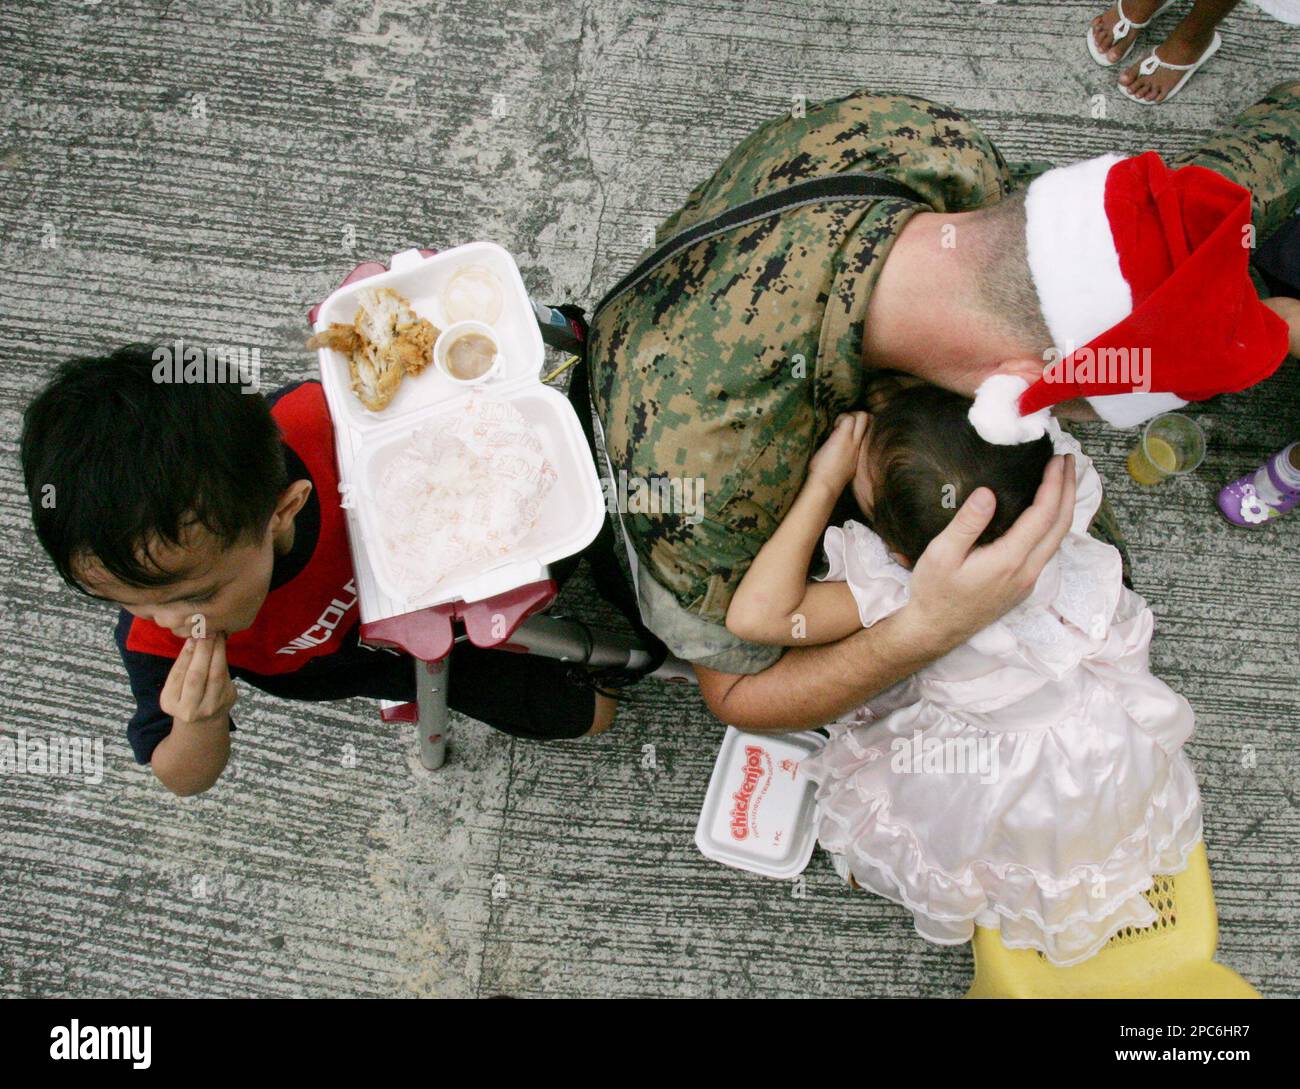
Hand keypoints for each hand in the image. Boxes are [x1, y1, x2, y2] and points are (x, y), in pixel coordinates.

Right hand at [160, 632, 236, 727]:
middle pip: (197, 676)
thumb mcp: (175, 686)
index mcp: (170, 703)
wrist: (202, 723)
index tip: (193, 636)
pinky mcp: (227, 701)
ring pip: (216, 675)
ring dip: (217, 651)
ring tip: (217, 635)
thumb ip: (183, 666)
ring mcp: (211, 707)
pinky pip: (226, 676)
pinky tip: (222, 645)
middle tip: (207, 631)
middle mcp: (189, 709)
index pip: (178, 674)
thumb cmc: (185, 697)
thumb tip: (193, 639)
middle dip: (203, 650)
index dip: (186, 654)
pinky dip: (223, 659)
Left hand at [806, 412, 869, 493]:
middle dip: (858, 416)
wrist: (826, 485)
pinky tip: (833, 428)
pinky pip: (848, 418)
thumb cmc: (829, 479)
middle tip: (843, 425)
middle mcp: (860, 445)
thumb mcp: (844, 467)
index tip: (848, 431)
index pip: (869, 432)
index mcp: (860, 452)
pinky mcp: (844, 437)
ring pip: (863, 415)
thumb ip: (847, 456)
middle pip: (870, 420)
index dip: (861, 426)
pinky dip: (841, 418)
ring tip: (837, 427)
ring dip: (849, 416)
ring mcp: (854, 440)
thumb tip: (837, 450)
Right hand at [904, 454, 1075, 649]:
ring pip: (1058, 539)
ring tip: (1063, 481)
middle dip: (1068, 490)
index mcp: (1009, 560)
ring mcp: (1028, 580)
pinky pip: (1047, 549)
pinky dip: (1054, 524)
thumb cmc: (934, 592)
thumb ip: (966, 524)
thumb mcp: (940, 555)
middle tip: (1068, 461)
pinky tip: (1046, 513)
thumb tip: (987, 493)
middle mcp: (1026, 571)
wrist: (935, 630)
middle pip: (1061, 526)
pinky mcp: (1022, 586)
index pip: (1043, 516)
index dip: (1054, 485)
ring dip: (1064, 507)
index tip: (1055, 461)